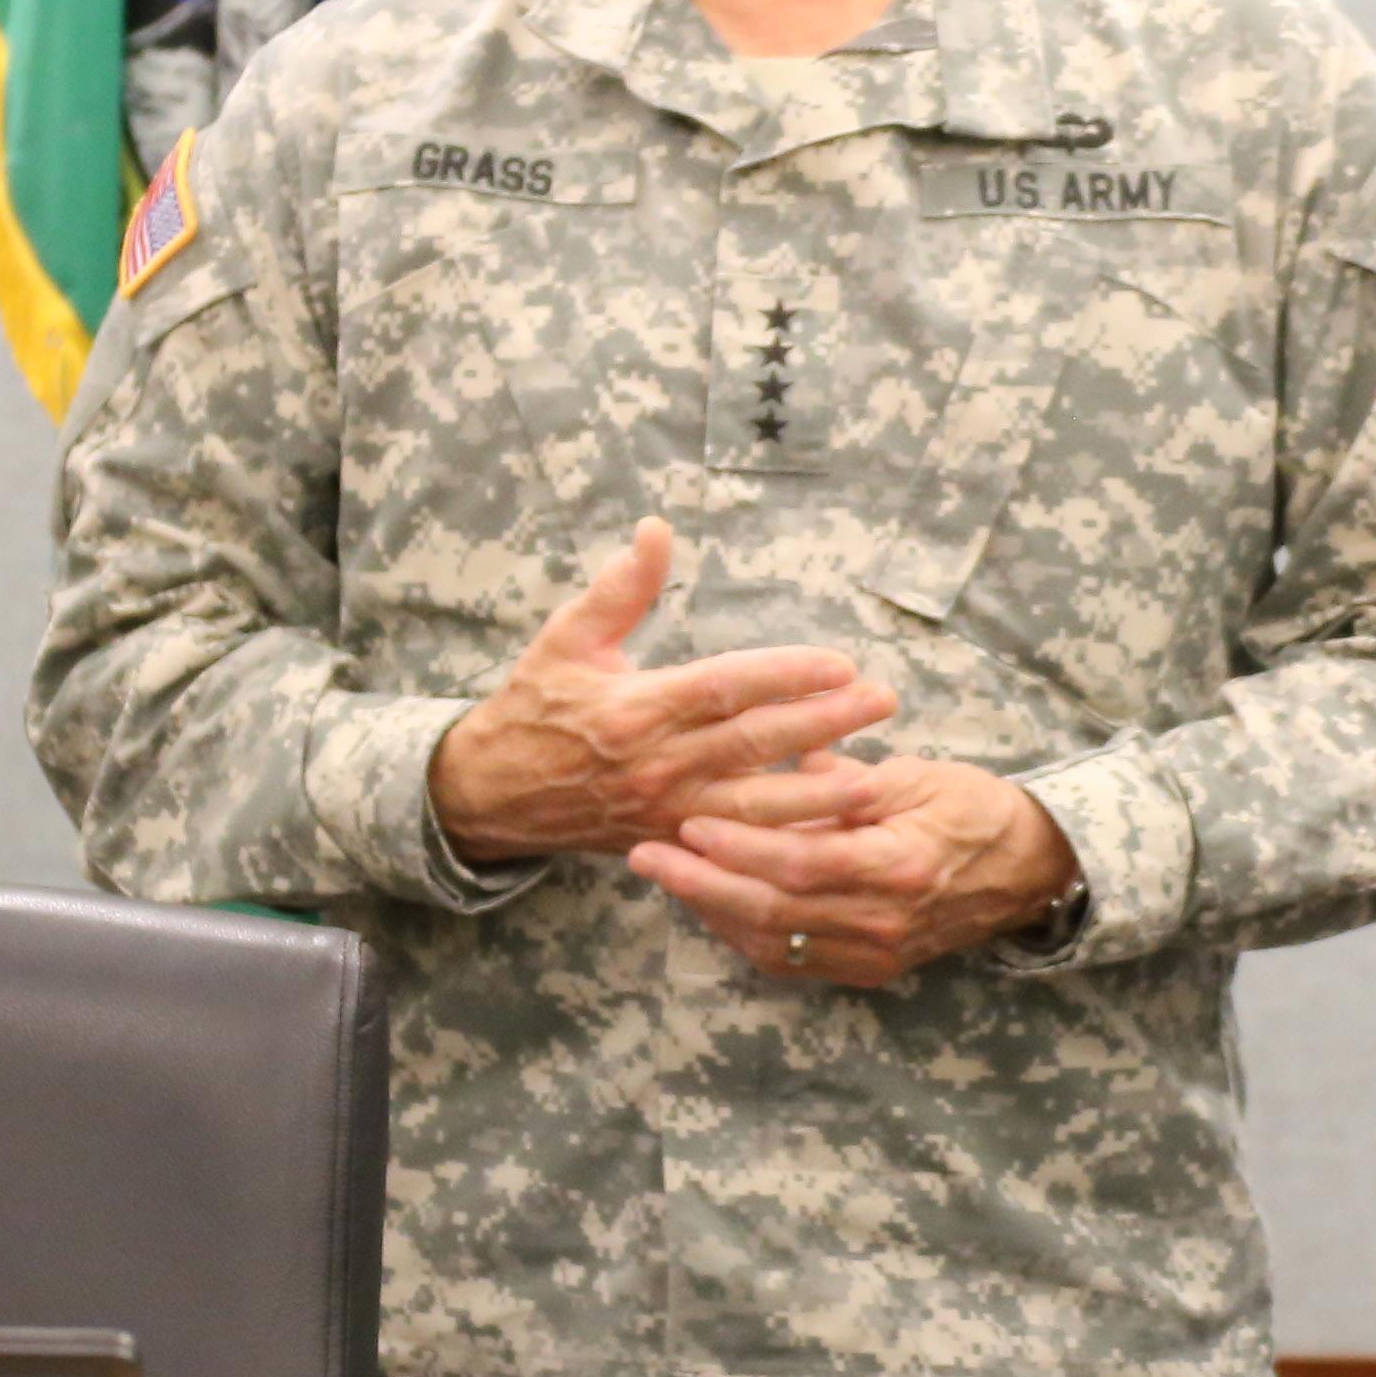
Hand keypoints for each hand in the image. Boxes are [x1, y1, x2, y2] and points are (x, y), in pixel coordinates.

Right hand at [430, 521, 900, 862]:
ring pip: (754, 809)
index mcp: (635, 708)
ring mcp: (667, 811)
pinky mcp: (674, 843)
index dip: (783, 677)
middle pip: (753, 746)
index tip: (839, 662)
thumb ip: (620, 588)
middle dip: (823, 724)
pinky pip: (738, 848)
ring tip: (876, 777)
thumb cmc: (535, 707)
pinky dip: (785, 842)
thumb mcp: (567, 638)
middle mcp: (656, 764)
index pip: (723, 689)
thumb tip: (657, 528)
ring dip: (819, 795)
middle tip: (883, 699)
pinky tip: (832, 832)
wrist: (492, 795)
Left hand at [633, 756, 1083, 989]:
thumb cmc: (972, 809)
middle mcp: (884, 921)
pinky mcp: (870, 968)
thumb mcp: (915, 776)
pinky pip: (791, 961)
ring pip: (774, 943)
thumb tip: (783, 758)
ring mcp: (876, 952)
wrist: (1027, 869)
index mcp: (900, 866)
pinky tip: (711, 904)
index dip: (741, 848)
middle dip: (701, 884)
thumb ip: (844, 776)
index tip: (691, 824)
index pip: (802, 864)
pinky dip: (745, 934)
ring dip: (713, 911)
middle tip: (645, 857)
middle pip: (774, 911)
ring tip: (666, 876)